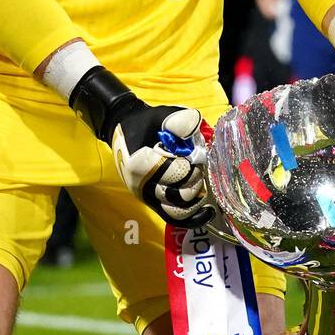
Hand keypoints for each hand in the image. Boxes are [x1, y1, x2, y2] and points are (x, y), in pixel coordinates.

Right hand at [111, 103, 211, 226]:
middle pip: (181, 194)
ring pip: (180, 211)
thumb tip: (196, 135)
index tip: (188, 151)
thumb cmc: (145, 124)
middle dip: (195, 177)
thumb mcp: (162, 115)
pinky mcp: (155, 205)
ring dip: (195, 195)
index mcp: (141, 165)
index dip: (190, 163)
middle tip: (195, 163)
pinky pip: (175, 219)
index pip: (178, 173)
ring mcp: (149, 198)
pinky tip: (208, 211)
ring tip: (198, 179)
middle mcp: (143, 187)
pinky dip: (194, 218)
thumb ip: (181, 121)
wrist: (125, 132)